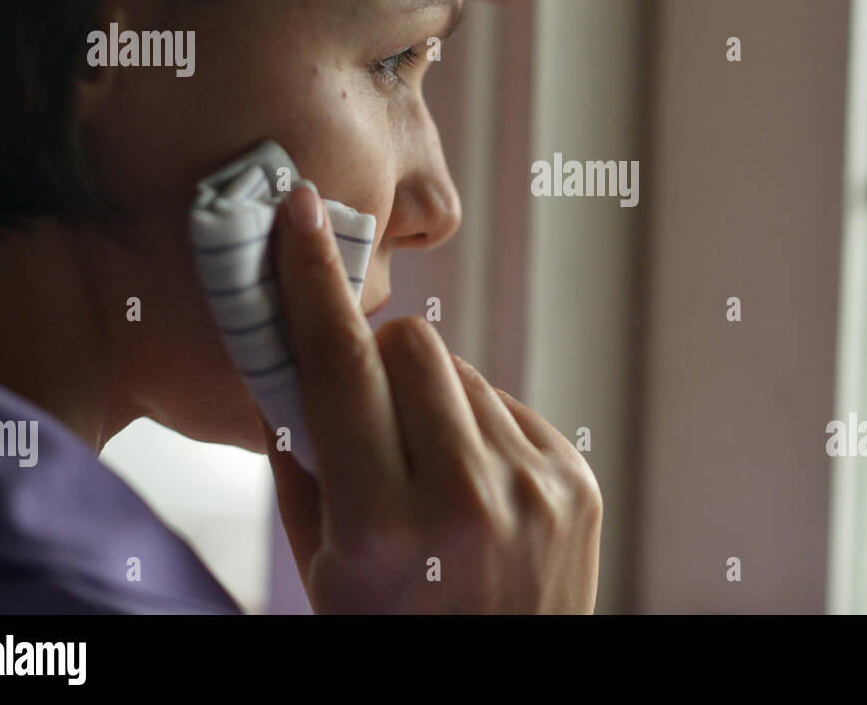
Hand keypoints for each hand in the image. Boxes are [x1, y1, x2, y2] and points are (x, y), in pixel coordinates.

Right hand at [264, 180, 601, 612]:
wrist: (499, 685)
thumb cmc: (391, 633)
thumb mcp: (319, 565)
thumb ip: (301, 457)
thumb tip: (289, 354)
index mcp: (383, 525)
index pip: (342, 366)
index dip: (313, 280)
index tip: (300, 209)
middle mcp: (467, 498)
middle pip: (413, 344)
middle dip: (378, 359)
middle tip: (367, 414)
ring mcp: (534, 487)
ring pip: (463, 372)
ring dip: (431, 401)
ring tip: (428, 476)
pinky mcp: (576, 481)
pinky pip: (509, 405)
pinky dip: (479, 428)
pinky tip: (474, 489)